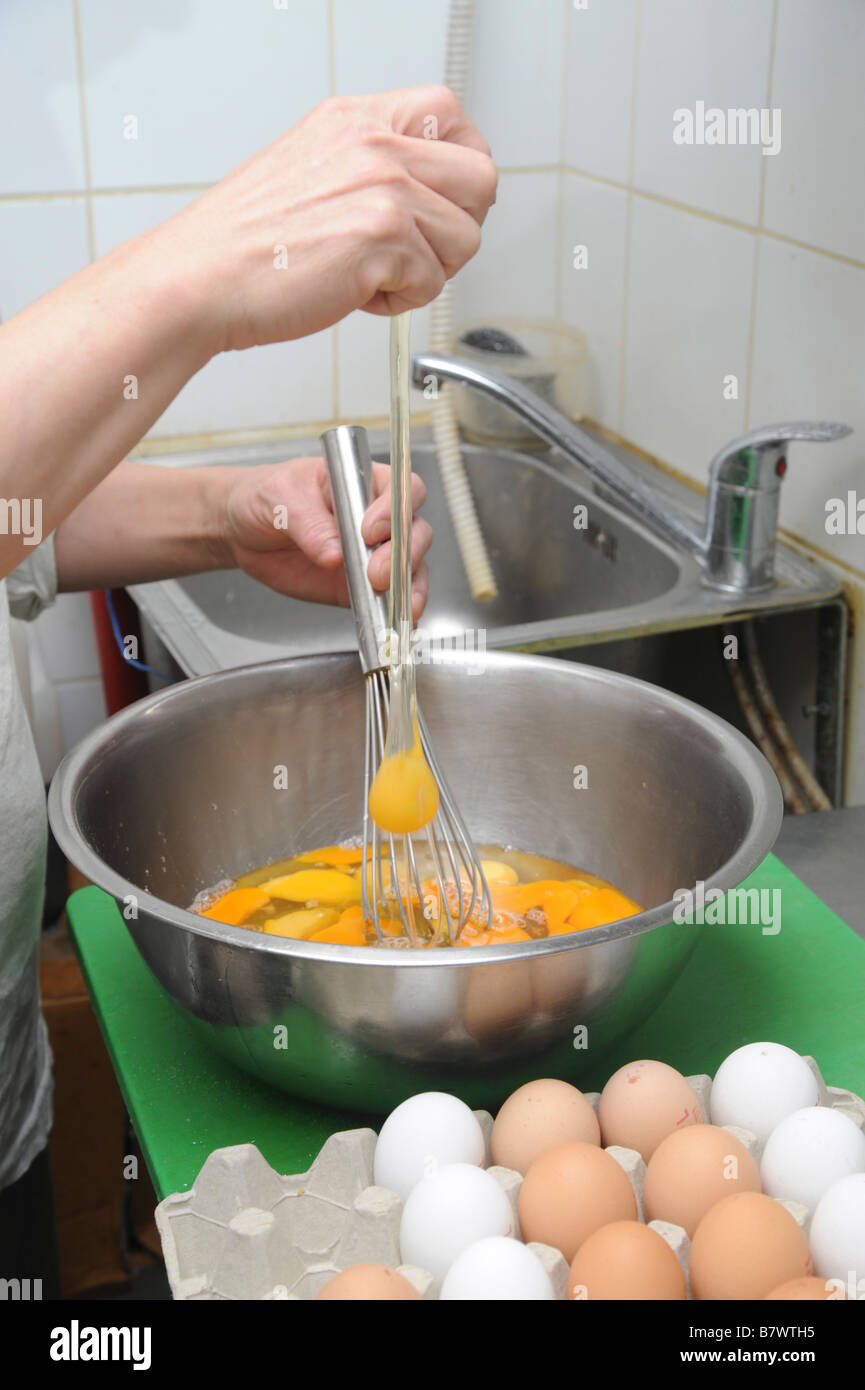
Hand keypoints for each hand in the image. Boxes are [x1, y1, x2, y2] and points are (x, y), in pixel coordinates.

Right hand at [147, 84, 496, 351]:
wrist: (199, 280)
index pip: (451, 116)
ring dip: (429, 270)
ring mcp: (383, 189)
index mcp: (357, 118)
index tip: (442, 201)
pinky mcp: (383, 240)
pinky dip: (398, 302)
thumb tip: (424, 191)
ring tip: (375, 274)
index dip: (460, 167)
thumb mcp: (310, 166)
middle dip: (459, 226)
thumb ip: (369, 164)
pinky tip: (355, 293)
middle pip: (480, 178)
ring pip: (466, 238)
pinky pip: (431, 284)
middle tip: (419, 250)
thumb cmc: (244, 241)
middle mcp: (374, 144)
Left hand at [219, 457, 431, 617]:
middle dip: (403, 554)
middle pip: (415, 531)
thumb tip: (334, 554)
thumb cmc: (265, 497)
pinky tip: (398, 623)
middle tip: (377, 573)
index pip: (401, 489)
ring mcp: (374, 554)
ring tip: (399, 606)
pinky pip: (389, 599)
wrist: (244, 532)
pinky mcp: (362, 586)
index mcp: (363, 483)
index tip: (369, 531)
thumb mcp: (280, 498)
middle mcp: (379, 518)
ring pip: (411, 567)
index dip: (394, 510)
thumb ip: (309, 524)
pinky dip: (397, 613)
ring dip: (408, 587)